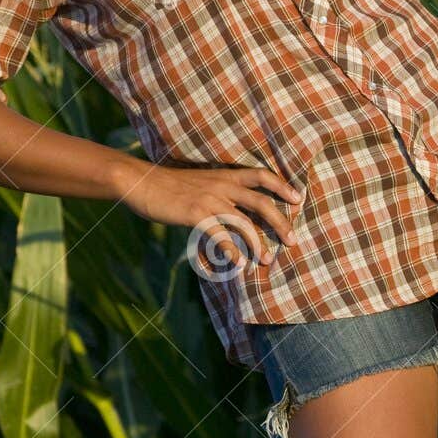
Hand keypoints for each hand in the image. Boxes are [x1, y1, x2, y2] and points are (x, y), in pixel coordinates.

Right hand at [114, 161, 302, 265]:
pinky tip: (239, 263)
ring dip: (258, 242)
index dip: (282, 185)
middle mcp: (221, 185)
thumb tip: (230, 214)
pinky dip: (231, 249)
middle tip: (292, 239)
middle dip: (280, 220)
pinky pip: (218, 233)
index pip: (260, 175)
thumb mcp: (198, 183)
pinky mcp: (194, 213)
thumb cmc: (167, 186)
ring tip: (268, 259)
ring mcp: (208, 199)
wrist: (139, 181)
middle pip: (260, 200)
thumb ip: (217, 195)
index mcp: (224, 176)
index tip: (298, 198)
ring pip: (243, 220)